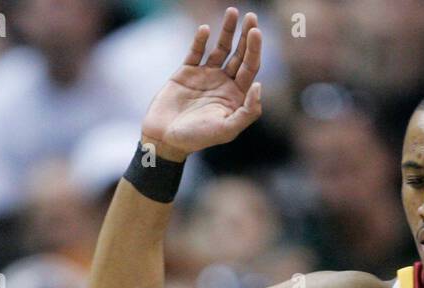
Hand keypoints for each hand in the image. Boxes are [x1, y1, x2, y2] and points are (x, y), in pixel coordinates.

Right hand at [140, 8, 262, 161]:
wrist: (164, 138)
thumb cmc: (197, 138)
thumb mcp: (227, 129)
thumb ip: (247, 111)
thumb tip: (259, 85)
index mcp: (236, 96)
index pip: (250, 67)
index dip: (254, 49)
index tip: (255, 32)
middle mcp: (224, 84)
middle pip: (239, 54)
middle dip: (246, 35)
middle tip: (251, 16)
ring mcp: (206, 76)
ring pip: (220, 48)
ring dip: (227, 31)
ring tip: (232, 12)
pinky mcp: (187, 72)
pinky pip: (196, 51)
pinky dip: (200, 40)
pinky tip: (205, 29)